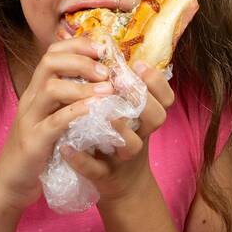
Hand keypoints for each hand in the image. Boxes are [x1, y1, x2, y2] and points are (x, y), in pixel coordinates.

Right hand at [0, 35, 113, 209]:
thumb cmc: (37, 151)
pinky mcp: (34, 142)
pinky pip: (54, 121)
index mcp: (36, 92)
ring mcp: (30, 120)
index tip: (102, 48)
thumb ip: (67, 101)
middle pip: (49, 62)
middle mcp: (31, 100)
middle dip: (81, 60)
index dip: (77, 45)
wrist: (10, 183)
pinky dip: (76, 112)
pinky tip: (95, 112)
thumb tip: (98, 83)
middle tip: (106, 71)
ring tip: (107, 92)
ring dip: (82, 86)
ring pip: (51, 88)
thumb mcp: (51, 118)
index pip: (52, 53)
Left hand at [61, 60, 174, 205]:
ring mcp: (124, 157)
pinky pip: (95, 169)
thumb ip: (120, 88)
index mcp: (145, 119)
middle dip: (142, 99)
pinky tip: (66, 148)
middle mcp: (141, 136)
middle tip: (120, 82)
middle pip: (157, 117)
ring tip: (104, 114)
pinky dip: (81, 160)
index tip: (138, 64)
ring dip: (119, 128)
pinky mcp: (104, 176)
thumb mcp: (125, 113)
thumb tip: (106, 48)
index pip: (165, 98)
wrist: (116, 183)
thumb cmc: (117, 139)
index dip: (156, 82)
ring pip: (133, 145)